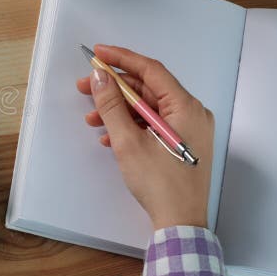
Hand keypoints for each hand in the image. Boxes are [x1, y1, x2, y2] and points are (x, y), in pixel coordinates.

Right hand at [76, 45, 213, 230]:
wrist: (179, 222)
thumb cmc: (159, 183)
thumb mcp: (128, 141)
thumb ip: (112, 105)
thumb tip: (99, 77)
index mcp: (185, 107)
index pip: (151, 70)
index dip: (122, 58)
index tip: (98, 53)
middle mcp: (191, 113)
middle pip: (148, 89)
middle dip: (114, 87)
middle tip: (85, 86)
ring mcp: (187, 129)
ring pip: (147, 107)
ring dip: (118, 109)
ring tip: (92, 118)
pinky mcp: (180, 143)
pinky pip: (152, 124)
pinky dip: (129, 125)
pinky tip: (108, 136)